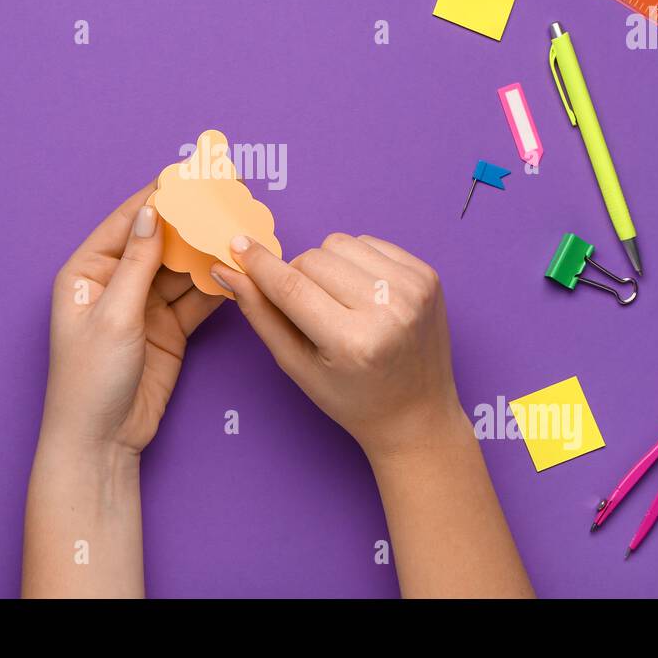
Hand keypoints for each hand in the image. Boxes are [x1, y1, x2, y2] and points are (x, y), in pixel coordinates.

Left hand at [42, 181, 223, 457]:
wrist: (101, 442)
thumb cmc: (90, 379)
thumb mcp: (114, 315)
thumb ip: (138, 262)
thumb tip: (154, 211)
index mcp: (87, 272)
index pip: (129, 222)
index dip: (160, 197)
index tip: (191, 175)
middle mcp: (115, 283)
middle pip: (159, 241)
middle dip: (191, 221)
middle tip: (226, 197)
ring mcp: (143, 306)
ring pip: (181, 268)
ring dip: (207, 251)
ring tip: (239, 228)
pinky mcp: (168, 329)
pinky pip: (195, 298)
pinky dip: (215, 284)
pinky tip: (237, 268)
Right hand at [212, 233, 461, 458]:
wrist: (418, 414)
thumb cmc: (352, 398)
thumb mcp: (297, 366)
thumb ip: (261, 314)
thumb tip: (228, 270)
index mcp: (353, 342)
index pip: (292, 286)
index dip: (260, 264)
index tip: (238, 245)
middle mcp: (389, 309)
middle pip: (313, 258)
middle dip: (298, 277)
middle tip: (310, 312)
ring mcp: (413, 289)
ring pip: (340, 243)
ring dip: (328, 265)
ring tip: (339, 303)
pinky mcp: (428, 275)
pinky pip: (371, 243)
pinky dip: (356, 262)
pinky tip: (364, 295)